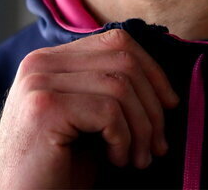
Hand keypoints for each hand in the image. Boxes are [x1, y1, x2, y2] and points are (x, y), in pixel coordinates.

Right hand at [0, 28, 179, 188]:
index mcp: (50, 59)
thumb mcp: (84, 118)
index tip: (168, 105)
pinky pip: (108, 112)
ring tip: (137, 158)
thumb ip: (105, 89)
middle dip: (152, 105)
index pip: (115, 41)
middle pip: (123, 60)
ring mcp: (40, 82)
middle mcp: (40, 63)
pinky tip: (115, 160)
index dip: (151, 70)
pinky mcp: (45, 107)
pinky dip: (123, 140)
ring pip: (120, 86)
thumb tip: (160, 84)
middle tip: (157, 145)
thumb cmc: (55, 166)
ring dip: (141, 128)